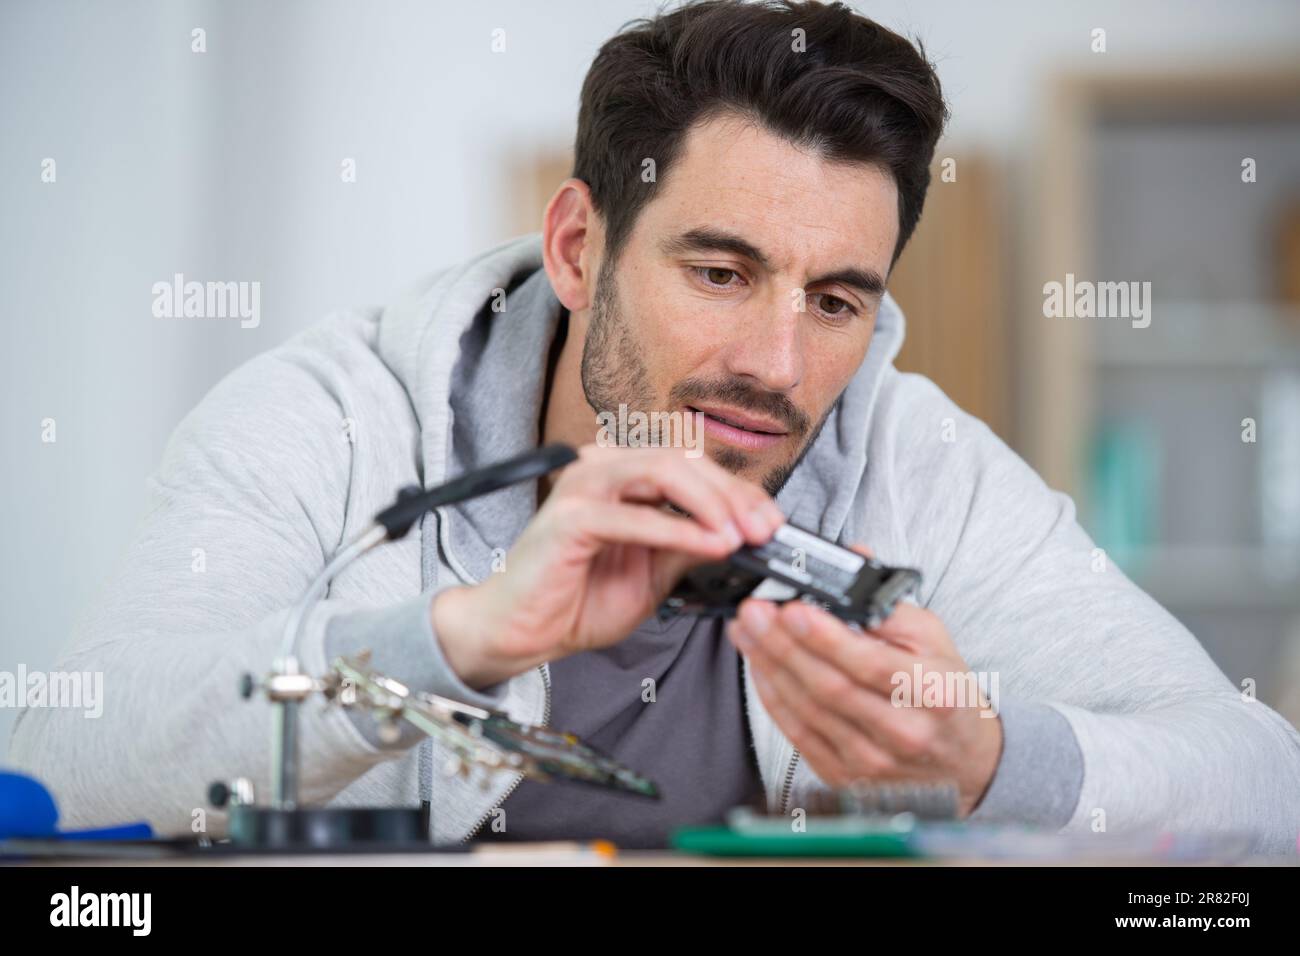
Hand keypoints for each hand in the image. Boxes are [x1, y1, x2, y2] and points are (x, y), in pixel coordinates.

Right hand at [435, 443, 784, 688]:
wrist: (523, 631)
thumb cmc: (578, 599)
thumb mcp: (654, 572)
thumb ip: (688, 545)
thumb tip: (740, 533)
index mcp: (622, 475)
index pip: (691, 467)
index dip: (737, 491)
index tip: (772, 521)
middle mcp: (601, 469)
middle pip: (682, 461)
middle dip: (732, 495)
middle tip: (765, 529)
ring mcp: (582, 487)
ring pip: (662, 473)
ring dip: (710, 504)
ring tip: (740, 536)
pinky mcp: (570, 517)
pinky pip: (636, 517)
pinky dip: (678, 531)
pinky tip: (710, 546)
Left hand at [726, 550, 1002, 816]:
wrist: (963, 761)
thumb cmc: (946, 694)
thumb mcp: (935, 640)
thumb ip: (888, 603)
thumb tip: (851, 563)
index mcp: (933, 692)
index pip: (871, 663)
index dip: (826, 637)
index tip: (792, 610)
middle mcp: (903, 732)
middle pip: (830, 687)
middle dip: (783, 645)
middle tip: (754, 613)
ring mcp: (872, 761)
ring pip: (807, 710)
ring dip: (769, 666)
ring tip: (747, 632)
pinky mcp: (845, 776)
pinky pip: (798, 734)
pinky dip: (772, 697)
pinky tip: (759, 668)